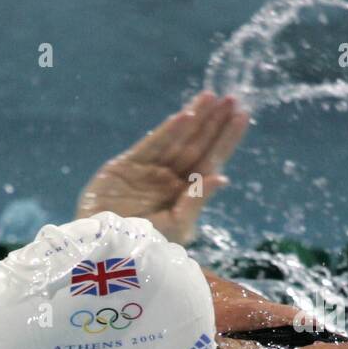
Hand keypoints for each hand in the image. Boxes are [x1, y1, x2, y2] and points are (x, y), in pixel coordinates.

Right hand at [76, 91, 249, 243]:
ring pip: (178, 139)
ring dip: (195, 118)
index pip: (212, 161)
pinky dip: (169, 130)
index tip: (242, 116)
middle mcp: (171, 179)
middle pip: (199, 145)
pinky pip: (153, 144)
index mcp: (187, 194)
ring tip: (211, 97)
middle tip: (231, 98)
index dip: (226, 139)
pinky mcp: (128, 166)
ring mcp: (150, 170)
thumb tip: (224, 178)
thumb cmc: (145, 248)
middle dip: (214, 122)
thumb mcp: (178, 226)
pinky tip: (185, 116)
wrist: (105, 252)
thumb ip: (197, 200)